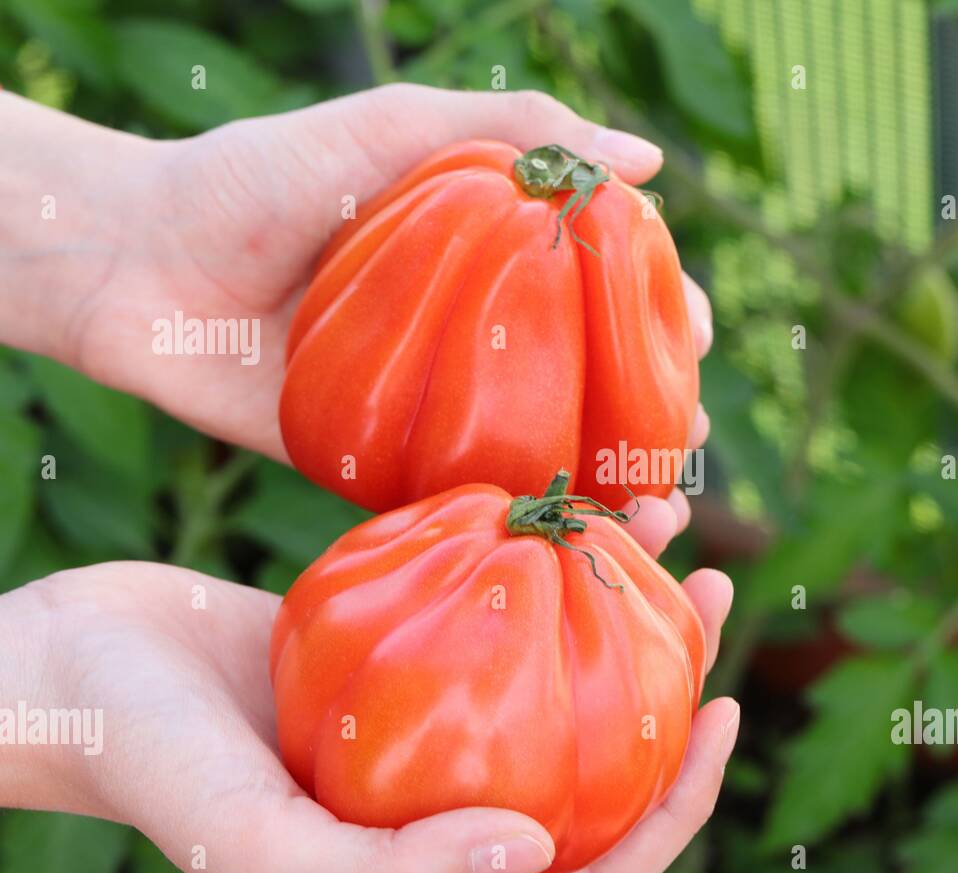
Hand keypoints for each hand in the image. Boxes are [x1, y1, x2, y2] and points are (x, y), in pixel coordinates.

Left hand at [1, 86, 711, 532]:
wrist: (143, 263)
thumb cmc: (265, 178)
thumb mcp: (395, 128)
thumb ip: (515, 132)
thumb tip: (648, 160)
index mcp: (488, 263)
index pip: (601, 294)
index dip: (657, 316)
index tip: (697, 337)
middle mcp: (472, 342)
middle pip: (586, 386)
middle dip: (651, 418)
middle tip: (687, 440)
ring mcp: (430, 409)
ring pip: (541, 456)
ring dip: (610, 489)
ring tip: (659, 512)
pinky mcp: (380, 466)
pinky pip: (461, 501)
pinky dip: (522, 525)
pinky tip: (573, 542)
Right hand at [2, 555, 734, 872]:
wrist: (71, 663)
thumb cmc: (153, 765)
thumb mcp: (261, 849)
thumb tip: (540, 850)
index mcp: (439, 857)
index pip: (594, 861)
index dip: (675, 809)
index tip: (723, 711)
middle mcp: (447, 785)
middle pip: (595, 751)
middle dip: (673, 681)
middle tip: (715, 590)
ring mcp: (426, 708)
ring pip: (551, 663)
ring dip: (619, 601)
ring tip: (666, 520)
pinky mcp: (397, 634)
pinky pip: (493, 598)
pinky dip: (538, 556)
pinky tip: (568, 496)